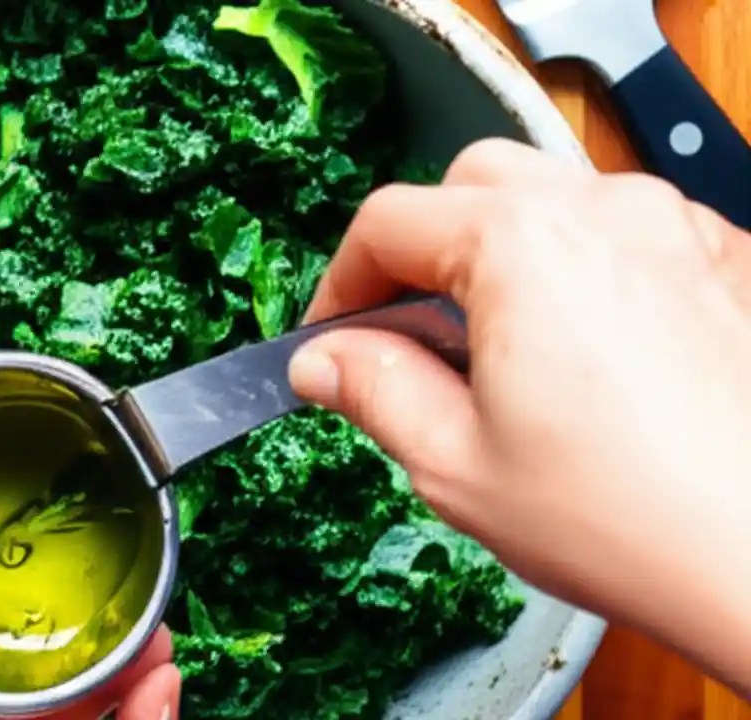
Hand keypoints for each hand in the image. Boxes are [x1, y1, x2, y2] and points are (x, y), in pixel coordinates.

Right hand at [288, 139, 750, 695]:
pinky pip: (628, 232)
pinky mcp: (726, 261)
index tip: (332, 340)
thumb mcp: (454, 463)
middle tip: (411, 336)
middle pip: (473, 185)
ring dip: (504, 253)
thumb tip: (322, 359)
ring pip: (555, 198)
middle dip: (424, 249)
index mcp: (519, 243)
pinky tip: (586, 352)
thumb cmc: (622, 518)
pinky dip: (583, 267)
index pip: (389, 222)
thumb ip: (373, 389)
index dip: (340, 283)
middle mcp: (602, 208)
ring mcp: (677, 227)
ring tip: (502, 348)